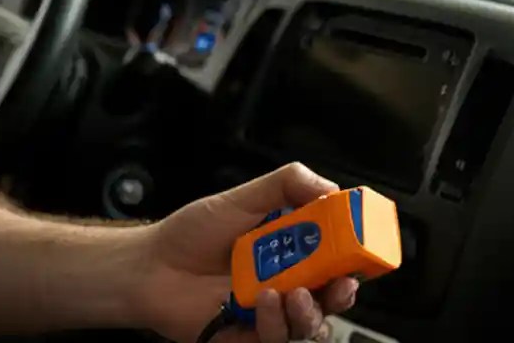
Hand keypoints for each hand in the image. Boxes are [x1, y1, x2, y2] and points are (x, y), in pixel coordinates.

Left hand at [133, 163, 359, 342]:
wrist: (150, 266)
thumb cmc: (191, 234)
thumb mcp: (240, 198)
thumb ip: (285, 185)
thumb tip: (331, 188)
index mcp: (290, 250)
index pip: (336, 258)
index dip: (356, 259)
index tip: (364, 252)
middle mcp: (285, 283)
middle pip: (332, 296)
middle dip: (344, 292)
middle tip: (342, 283)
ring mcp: (269, 313)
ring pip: (311, 324)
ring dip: (311, 311)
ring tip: (295, 293)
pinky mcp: (251, 337)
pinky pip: (278, 338)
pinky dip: (277, 322)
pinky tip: (263, 301)